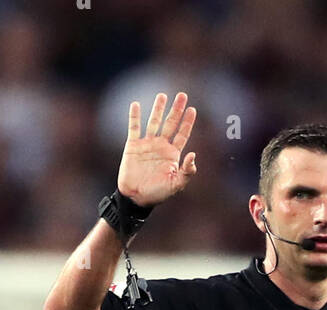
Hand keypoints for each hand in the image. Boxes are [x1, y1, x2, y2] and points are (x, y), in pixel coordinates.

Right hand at [118, 91, 196, 208]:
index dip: (187, 122)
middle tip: (182, 95)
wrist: (136, 198)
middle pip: (170, 123)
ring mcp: (147, 144)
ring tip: (162, 96)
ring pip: (154, 122)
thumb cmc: (157, 194)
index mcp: (172, 154)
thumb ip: (186, 172)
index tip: (192, 109)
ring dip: (158, 109)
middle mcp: (161, 146)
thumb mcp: (175, 185)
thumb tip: (193, 155)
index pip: (182, 134)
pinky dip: (134, 117)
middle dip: (176, 110)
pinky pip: (134, 128)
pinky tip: (136, 105)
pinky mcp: (133, 146)